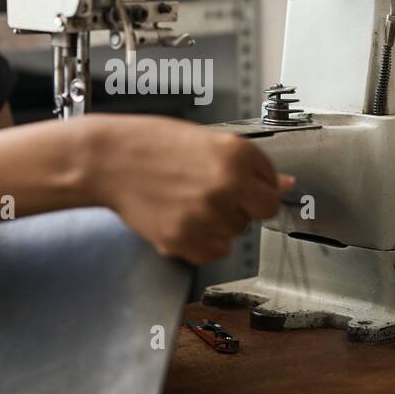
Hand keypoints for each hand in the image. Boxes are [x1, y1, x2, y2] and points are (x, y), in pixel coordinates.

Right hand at [86, 116, 294, 265]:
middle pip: (260, 214)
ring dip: (219, 222)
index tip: (239, 182)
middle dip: (242, 205)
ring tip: (188, 200)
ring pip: (235, 233)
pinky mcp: (185, 240)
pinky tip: (182, 218)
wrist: (108, 160)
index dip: (256, 186)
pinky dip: (202, 240)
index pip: (274, 188)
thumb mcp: (209, 141)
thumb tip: (286, 184)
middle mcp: (227, 186)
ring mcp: (206, 216)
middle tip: (210, 190)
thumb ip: (251, 166)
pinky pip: (213, 252)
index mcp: (237, 155)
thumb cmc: (153, 144)